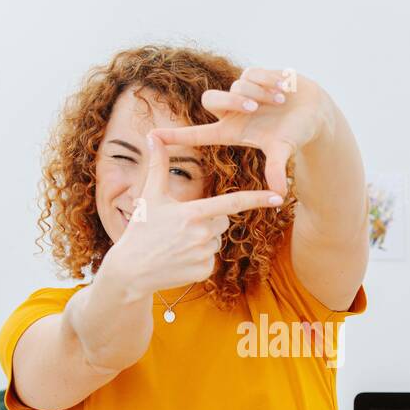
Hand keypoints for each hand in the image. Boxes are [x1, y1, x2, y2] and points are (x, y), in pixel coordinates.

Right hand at [103, 132, 284, 297]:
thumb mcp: (149, 196)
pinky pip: (210, 259)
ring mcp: (204, 255)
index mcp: (193, 213)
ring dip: (202, 240)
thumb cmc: (140, 229)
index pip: (232, 203)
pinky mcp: (204, 273)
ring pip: (216, 241)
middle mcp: (202, 235)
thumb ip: (158, 165)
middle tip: (183, 226)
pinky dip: (198, 258)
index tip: (278, 196)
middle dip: (210, 220)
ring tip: (176, 244)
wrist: (131, 271)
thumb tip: (153, 136)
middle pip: (222, 221)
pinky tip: (179, 259)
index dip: (257, 199)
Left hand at [150, 67, 330, 196]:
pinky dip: (269, 81)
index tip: (151, 137)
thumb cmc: (295, 134)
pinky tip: (284, 89)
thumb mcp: (284, 150)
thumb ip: (277, 168)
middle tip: (255, 108)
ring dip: (259, 93)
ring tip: (280, 101)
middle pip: (211, 99)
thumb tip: (280, 194)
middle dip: (233, 101)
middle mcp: (233, 112)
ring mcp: (243, 92)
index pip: (197, 134)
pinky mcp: (254, 75)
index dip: (175, 136)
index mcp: (232, 131)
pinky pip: (252, 73)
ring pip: (236, 85)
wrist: (315, 111)